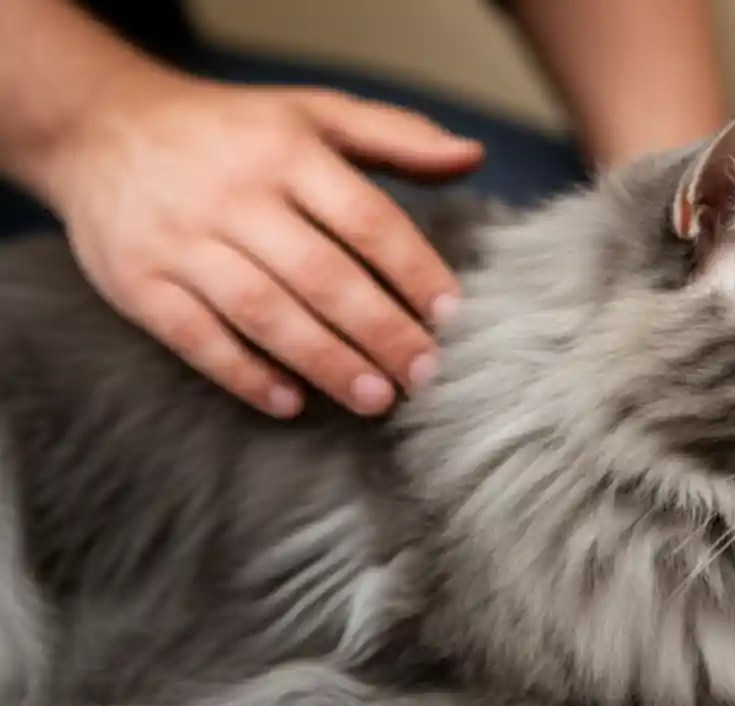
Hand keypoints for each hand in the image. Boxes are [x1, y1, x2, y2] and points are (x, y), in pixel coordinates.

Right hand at [39, 74, 481, 417]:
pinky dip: (243, 374)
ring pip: (262, 311)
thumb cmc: (234, 131)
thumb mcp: (315, 113)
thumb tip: (471, 158)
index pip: (364, 218)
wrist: (102, 129)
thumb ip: (397, 137)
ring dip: (324, 361)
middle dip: (379, 330)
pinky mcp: (137, 282)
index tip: (450, 315)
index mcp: (286, 152)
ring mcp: (180, 240)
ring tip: (376, 398)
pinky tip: (290, 402)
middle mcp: (232, 195)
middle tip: (425, 374)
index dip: (413, 270)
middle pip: (319, 274)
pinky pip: (194, 337)